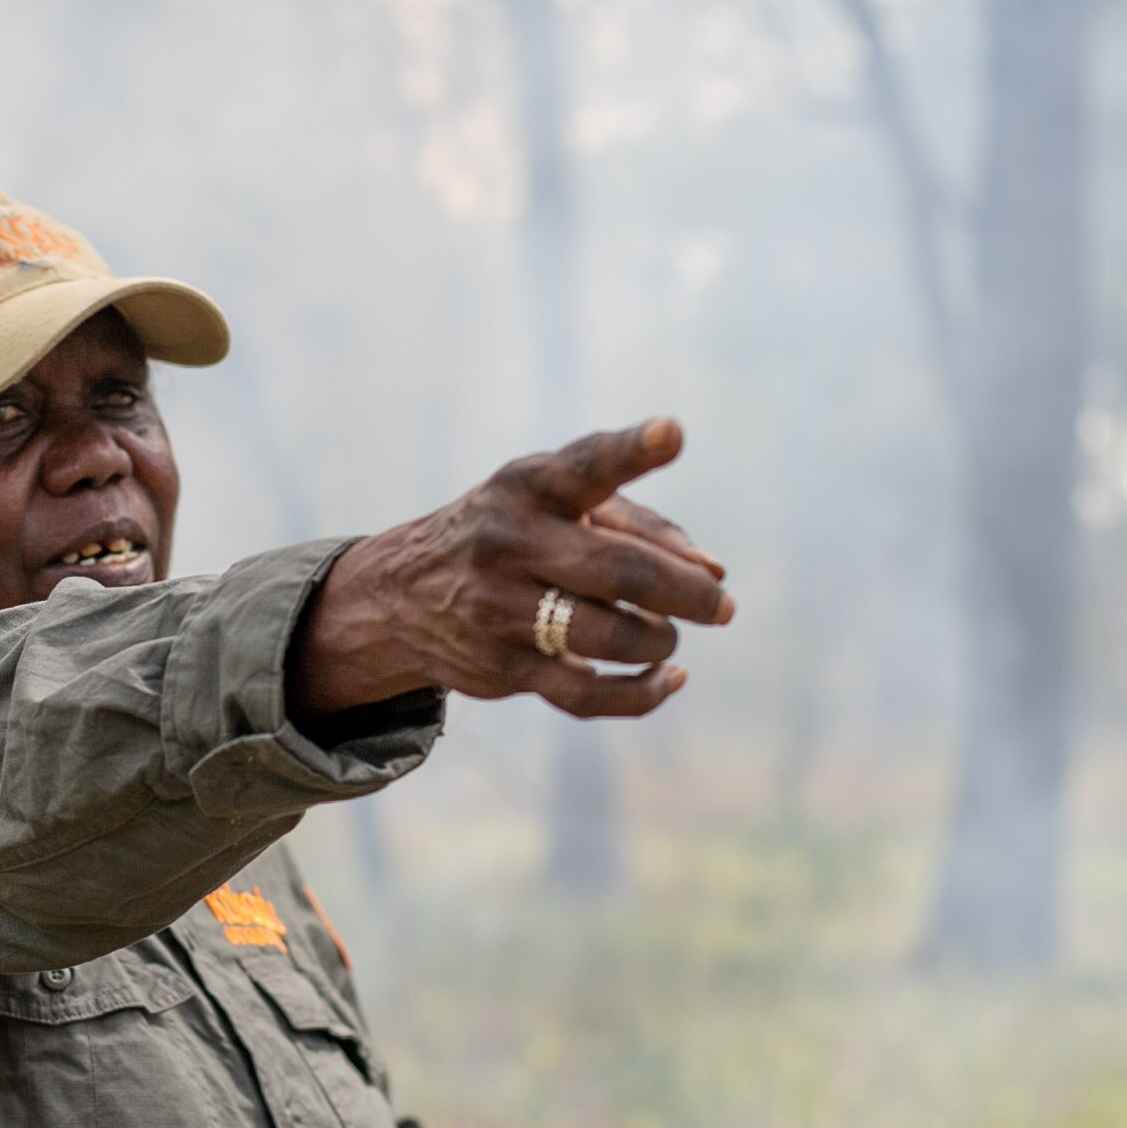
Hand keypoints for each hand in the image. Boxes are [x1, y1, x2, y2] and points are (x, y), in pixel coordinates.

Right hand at [289, 421, 732, 721]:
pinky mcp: (501, 667)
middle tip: (722, 607)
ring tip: (666, 636)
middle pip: (618, 571)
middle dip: (686, 593)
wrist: (403, 594)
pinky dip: (637, 694)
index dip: (632, 450)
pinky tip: (666, 680)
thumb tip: (715, 573)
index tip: (672, 433)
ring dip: (657, 640)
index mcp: (529, 486)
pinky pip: (585, 694)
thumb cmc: (515, 533)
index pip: (585, 466)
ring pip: (606, 636)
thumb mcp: (560, 505)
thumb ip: (643, 526)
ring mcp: (500, 609)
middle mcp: (509, 542)